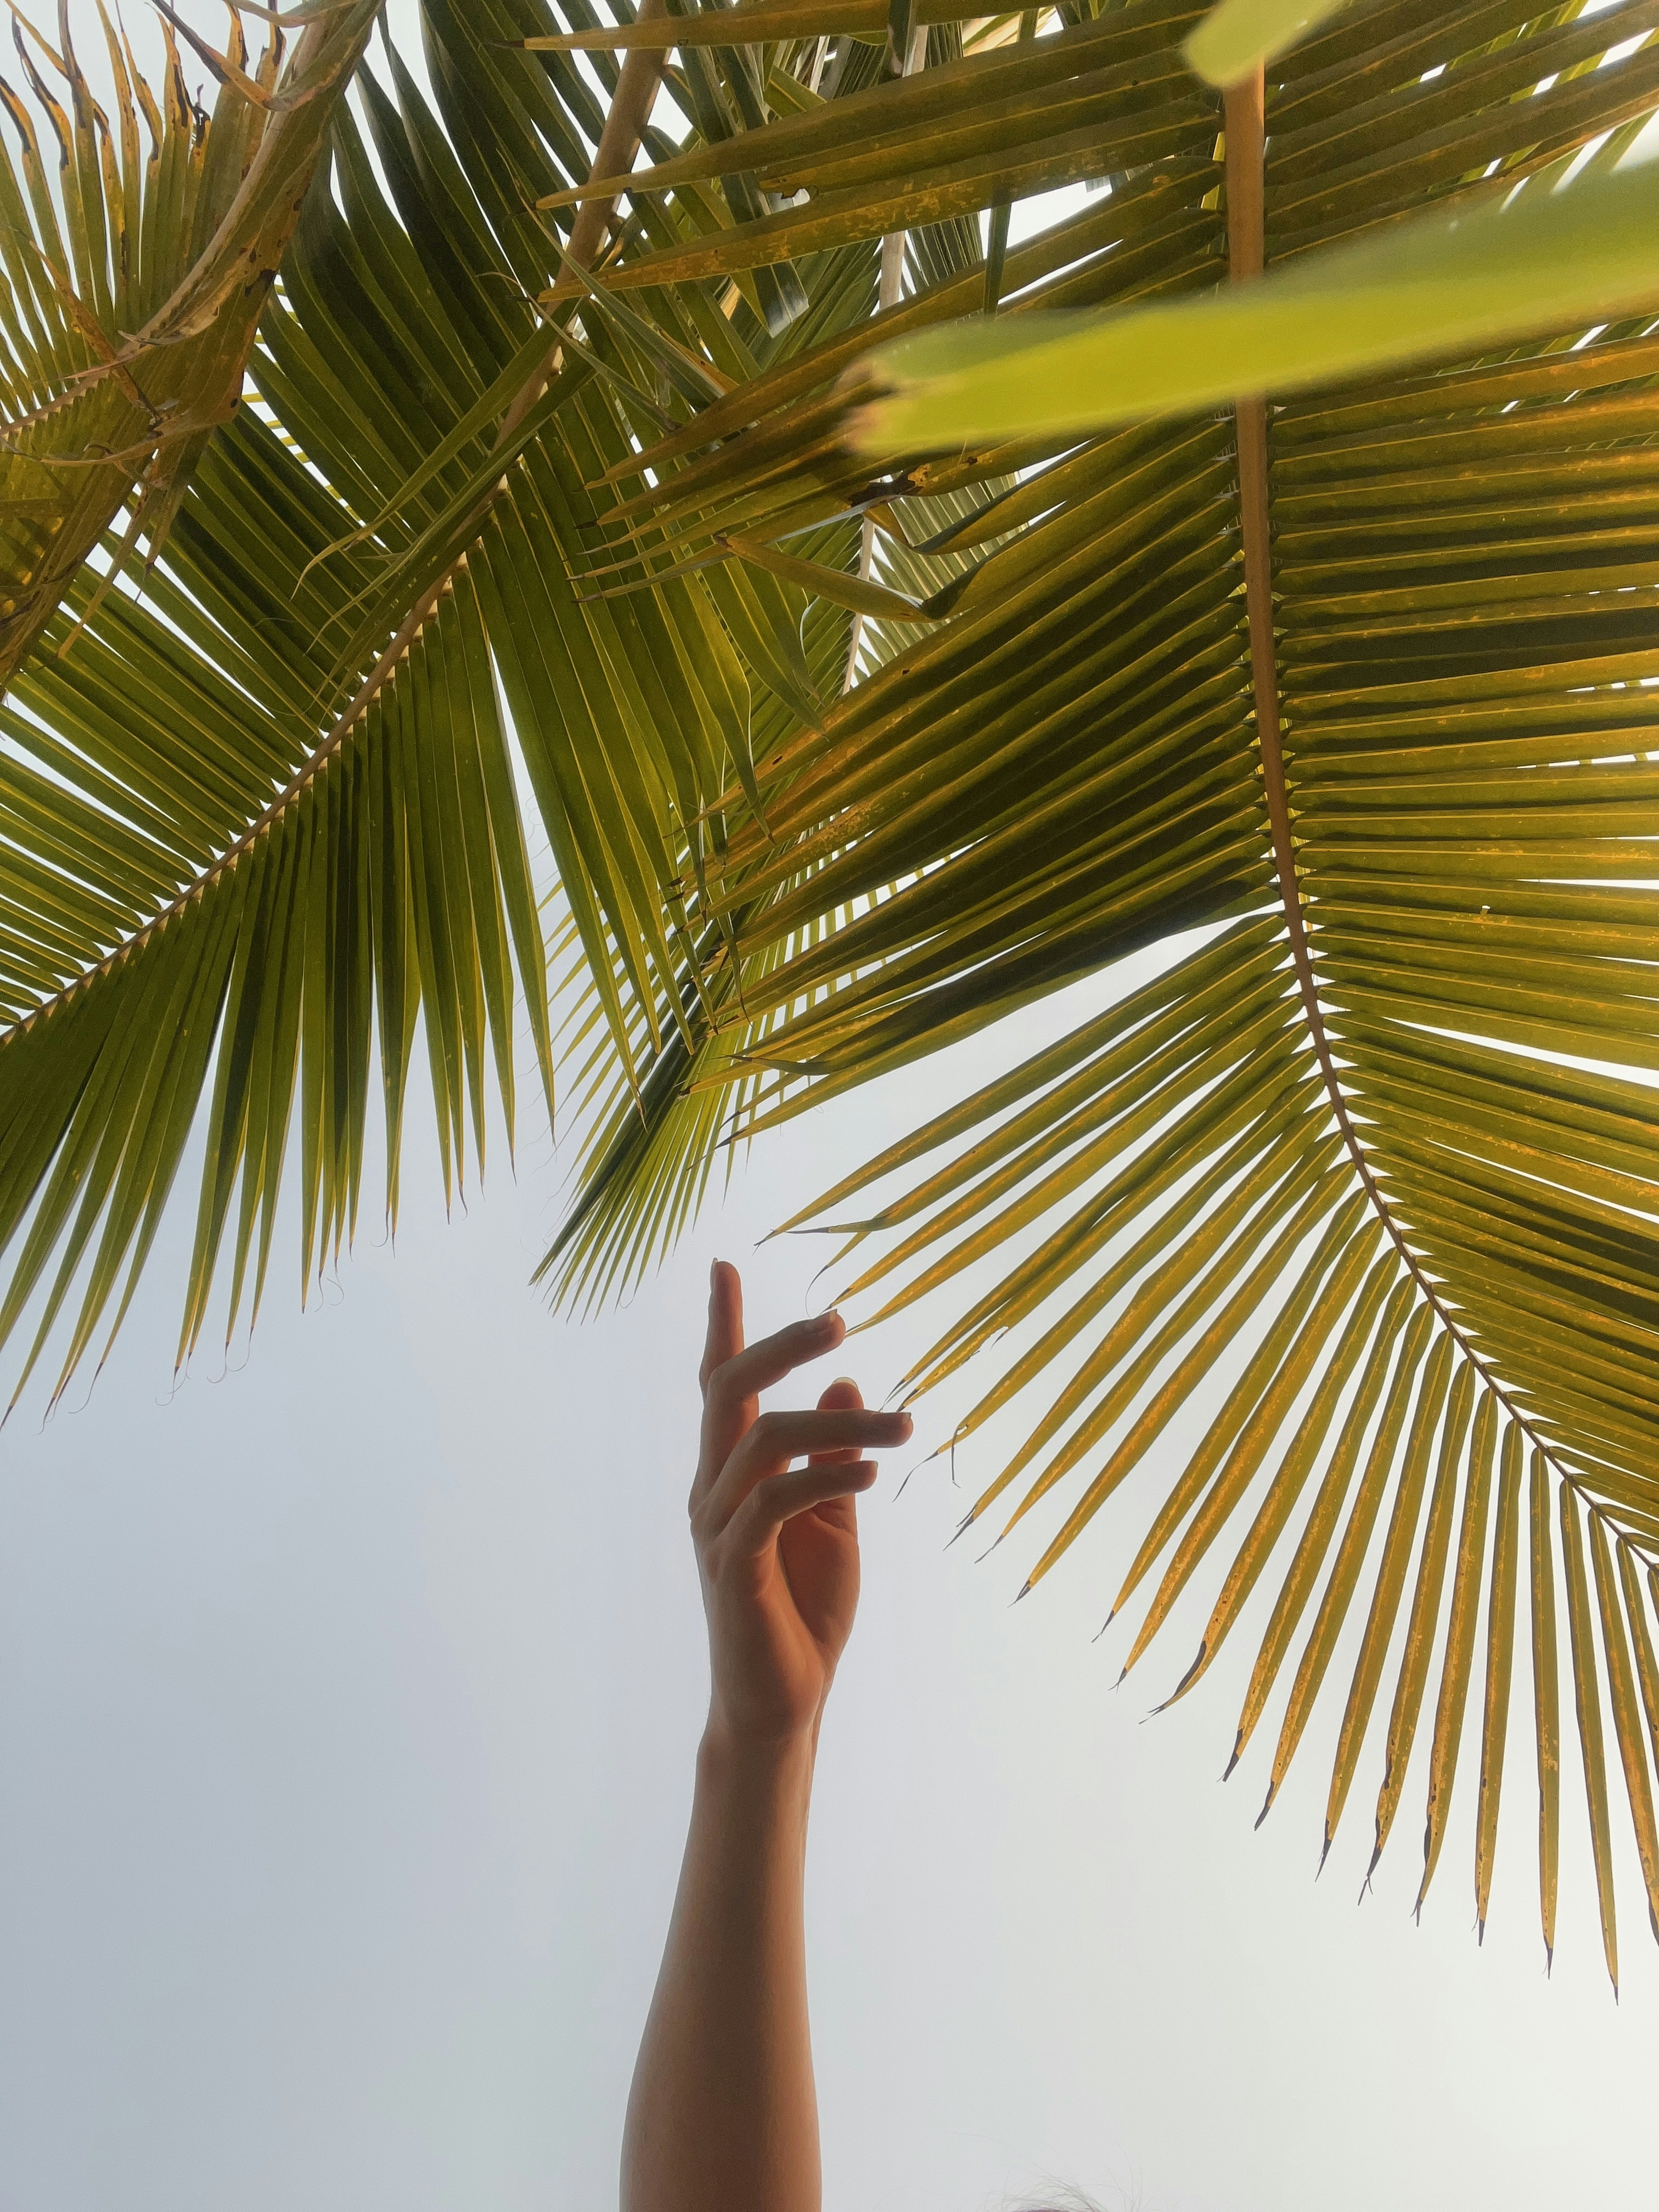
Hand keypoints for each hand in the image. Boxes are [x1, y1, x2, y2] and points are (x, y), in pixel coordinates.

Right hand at [690, 1261, 911, 1749]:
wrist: (783, 1704)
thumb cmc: (804, 1613)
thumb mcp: (833, 1521)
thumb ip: (833, 1455)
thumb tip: (844, 1384)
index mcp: (730, 1473)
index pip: (721, 1386)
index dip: (723, 1326)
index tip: (723, 1265)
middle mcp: (711, 1490)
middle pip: (731, 1392)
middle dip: (780, 1346)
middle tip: (841, 1321)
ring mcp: (716, 1527)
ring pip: (765, 1440)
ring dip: (840, 1424)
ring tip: (904, 1425)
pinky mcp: (733, 1566)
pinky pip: (773, 1501)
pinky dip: (825, 1476)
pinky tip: (872, 1471)